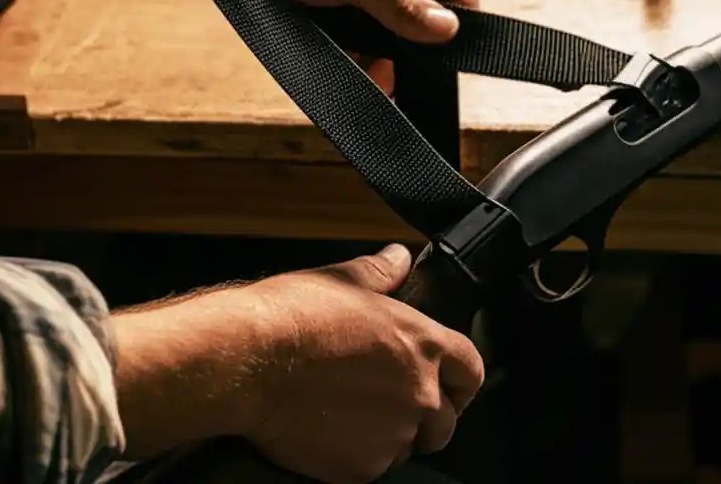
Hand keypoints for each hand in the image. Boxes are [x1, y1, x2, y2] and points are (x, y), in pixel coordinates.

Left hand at [213, 0, 479, 91]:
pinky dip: (357, 68)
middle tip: (397, 73)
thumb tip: (448, 30)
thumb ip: (399, 3)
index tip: (449, 58)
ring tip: (367, 76)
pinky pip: (360, 54)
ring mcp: (360, 3)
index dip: (459, 24)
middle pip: (424, 27)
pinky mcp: (334, 24)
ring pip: (391, 47)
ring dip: (383, 65)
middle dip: (415, 55)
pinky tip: (346, 74)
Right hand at [240, 244, 485, 483]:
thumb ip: (381, 273)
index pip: (471, 370)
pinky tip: (329, 433)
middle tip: (387, 405)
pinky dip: (357, 457)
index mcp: (423, 344)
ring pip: (407, 447)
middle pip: (446, 420)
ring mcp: (393, 435)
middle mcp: (419, 393)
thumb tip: (399, 258)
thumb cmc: (292, 316)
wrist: (249, 361)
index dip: (460, 380)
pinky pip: (373, 468)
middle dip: (425, 417)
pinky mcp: (362, 468)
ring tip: (351, 417)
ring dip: (390, 438)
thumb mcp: (342, 280)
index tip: (448, 385)